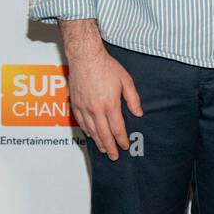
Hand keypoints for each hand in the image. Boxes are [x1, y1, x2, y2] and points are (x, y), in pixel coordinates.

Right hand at [61, 23, 142, 159]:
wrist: (85, 57)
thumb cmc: (106, 66)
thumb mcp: (126, 80)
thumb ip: (133, 99)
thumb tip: (138, 114)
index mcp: (110, 104)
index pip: (117, 129)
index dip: (122, 140)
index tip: (125, 146)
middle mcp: (96, 109)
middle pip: (104, 134)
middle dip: (110, 147)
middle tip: (114, 156)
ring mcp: (84, 107)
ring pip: (91, 130)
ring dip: (98, 142)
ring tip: (103, 149)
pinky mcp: (75, 104)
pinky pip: (81, 122)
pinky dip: (87, 131)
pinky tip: (91, 135)